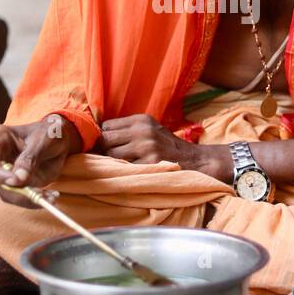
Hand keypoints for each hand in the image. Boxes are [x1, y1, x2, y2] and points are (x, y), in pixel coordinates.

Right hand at [0, 114, 80, 197]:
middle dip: (16, 191)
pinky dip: (33, 201)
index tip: (15, 181)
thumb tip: (18, 180)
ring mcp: (3, 172)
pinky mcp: (14, 183)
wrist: (59, 139)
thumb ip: (30, 158)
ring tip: (50, 197)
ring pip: (6, 193)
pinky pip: (18, 197)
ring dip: (27, 199)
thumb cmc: (49, 133)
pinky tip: (50, 197)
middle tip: (38, 195)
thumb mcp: (43, 141)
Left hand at [97, 114, 230, 181]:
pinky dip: (123, 173)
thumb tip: (97, 138)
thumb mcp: (151, 130)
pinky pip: (124, 169)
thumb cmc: (168, 147)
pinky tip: (130, 175)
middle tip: (110, 160)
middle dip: (104, 151)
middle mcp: (143, 131)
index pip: (106, 125)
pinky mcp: (150, 164)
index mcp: (141, 120)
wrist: (196, 161)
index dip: (103, 137)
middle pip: (105, 139)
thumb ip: (128, 130)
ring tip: (121, 167)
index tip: (107, 147)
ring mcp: (147, 148)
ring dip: (112, 163)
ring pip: (111, 156)